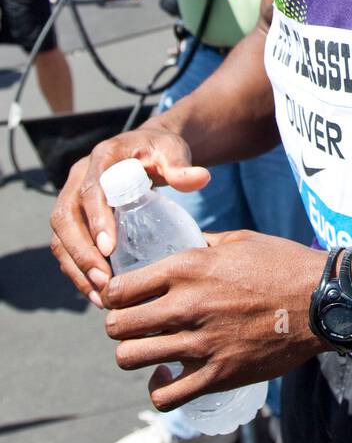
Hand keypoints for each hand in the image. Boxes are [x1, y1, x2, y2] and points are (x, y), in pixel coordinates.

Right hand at [49, 130, 210, 304]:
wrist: (146, 148)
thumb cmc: (160, 150)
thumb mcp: (172, 151)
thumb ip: (182, 166)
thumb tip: (200, 179)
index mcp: (103, 158)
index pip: (92, 189)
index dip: (97, 219)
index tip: (109, 249)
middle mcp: (79, 176)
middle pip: (65, 217)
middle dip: (81, 253)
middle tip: (104, 281)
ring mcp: (71, 196)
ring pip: (60, 235)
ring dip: (76, 267)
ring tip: (100, 294)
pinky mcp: (73, 216)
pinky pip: (65, 245)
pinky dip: (76, 270)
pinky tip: (96, 292)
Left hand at [102, 230, 325, 409]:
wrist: (322, 302)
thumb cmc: (283, 264)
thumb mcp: (239, 240)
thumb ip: (202, 244)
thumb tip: (181, 245)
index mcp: (188, 268)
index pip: (118, 290)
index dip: (112, 296)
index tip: (121, 300)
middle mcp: (187, 305)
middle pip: (117, 327)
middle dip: (118, 327)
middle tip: (132, 327)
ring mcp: (201, 343)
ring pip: (131, 359)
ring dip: (134, 355)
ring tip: (147, 351)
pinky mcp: (218, 374)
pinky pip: (165, 395)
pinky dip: (159, 389)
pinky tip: (167, 376)